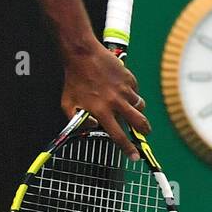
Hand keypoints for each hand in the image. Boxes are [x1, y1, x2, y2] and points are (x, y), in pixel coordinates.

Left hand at [60, 40, 150, 158]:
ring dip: (138, 111)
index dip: (127, 148)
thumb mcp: (67, 103)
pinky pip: (135, 91)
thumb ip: (77, 119)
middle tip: (144, 133)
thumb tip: (93, 127)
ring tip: (130, 109)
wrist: (82, 55)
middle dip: (144, 131)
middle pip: (139, 122)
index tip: (134, 156)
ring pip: (140, 106)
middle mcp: (116, 102)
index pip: (118, 135)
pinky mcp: (129, 79)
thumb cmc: (74, 79)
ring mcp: (124, 90)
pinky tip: (121, 90)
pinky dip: (132, 93)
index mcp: (101, 111)